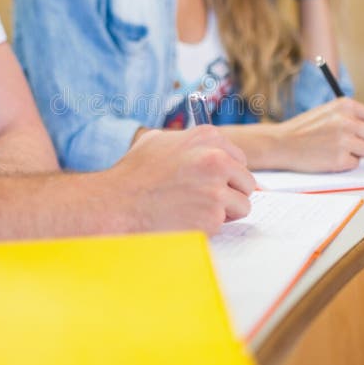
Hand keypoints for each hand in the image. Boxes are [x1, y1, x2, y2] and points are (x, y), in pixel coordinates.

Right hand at [114, 125, 255, 235]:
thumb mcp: (157, 141)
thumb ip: (188, 143)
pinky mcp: (213, 215)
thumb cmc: (134, 175)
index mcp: (206, 137)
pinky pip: (225, 225)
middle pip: (246, 182)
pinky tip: (186, 220)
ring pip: (242, 205)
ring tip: (194, 210)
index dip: (226, 175)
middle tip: (203, 200)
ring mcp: (216, 188)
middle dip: (229, 193)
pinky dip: (209, 227)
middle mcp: (216, 158)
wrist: (117, 203)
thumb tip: (214, 151)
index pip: (238, 158)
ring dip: (224, 213)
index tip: (212, 182)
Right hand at [269, 99, 363, 172]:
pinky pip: (355, 164)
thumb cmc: (305, 128)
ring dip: (356, 153)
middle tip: (345, 143)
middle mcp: (346, 121)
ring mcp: (343, 141)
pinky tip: (328, 157)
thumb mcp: (330, 112)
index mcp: (345, 105)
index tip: (355, 132)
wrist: (281, 143)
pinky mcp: (339, 159)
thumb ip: (358, 114)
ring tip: (336, 149)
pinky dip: (344, 164)